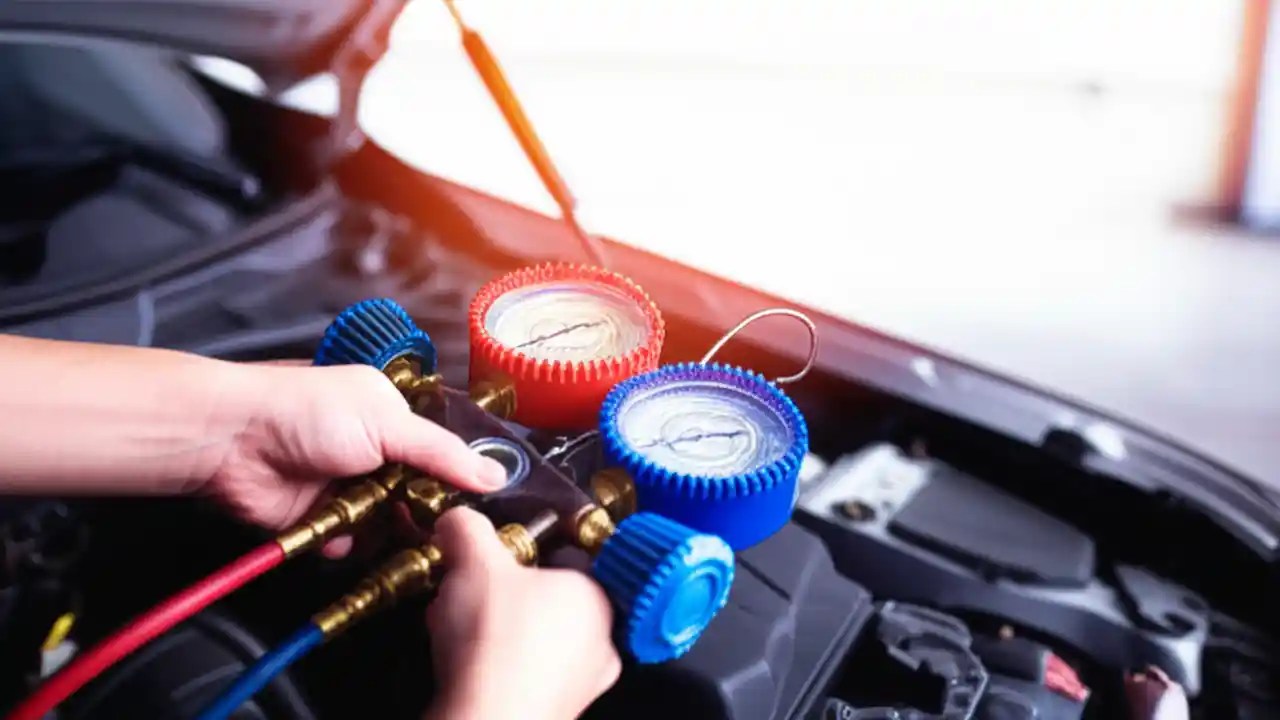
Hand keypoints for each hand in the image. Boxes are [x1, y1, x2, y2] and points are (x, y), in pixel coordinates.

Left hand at [206, 363, 506, 540]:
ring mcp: (347, 485)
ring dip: (390, 531)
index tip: (476, 501)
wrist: (233, 440)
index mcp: (392, 413)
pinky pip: (353, 544)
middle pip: (418, 491)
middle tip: (442, 528)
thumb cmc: (306, 411)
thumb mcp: (387, 422)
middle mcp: (373, 449)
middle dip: (426, 510)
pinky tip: (348, 536)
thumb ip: (443, 453)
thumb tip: (495, 475)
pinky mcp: (322, 519)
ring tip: (394, 533)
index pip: (440, 449)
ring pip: (389, 522)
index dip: (457, 475)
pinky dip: (352, 544)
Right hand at [425, 508, 620, 719]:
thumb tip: (458, 519)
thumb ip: (467, 529)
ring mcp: (581, 682)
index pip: (567, 557)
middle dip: (503, 594)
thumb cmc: (496, 645)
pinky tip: (465, 663)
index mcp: (596, 595)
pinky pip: (525, 676)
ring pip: (535, 640)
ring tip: (458, 627)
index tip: (499, 557)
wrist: (487, 719)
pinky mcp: (556, 712)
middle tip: (473, 592)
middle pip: (546, 600)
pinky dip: (495, 666)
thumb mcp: (475, 562)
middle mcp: (600, 641)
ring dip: (495, 629)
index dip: (524, 553)